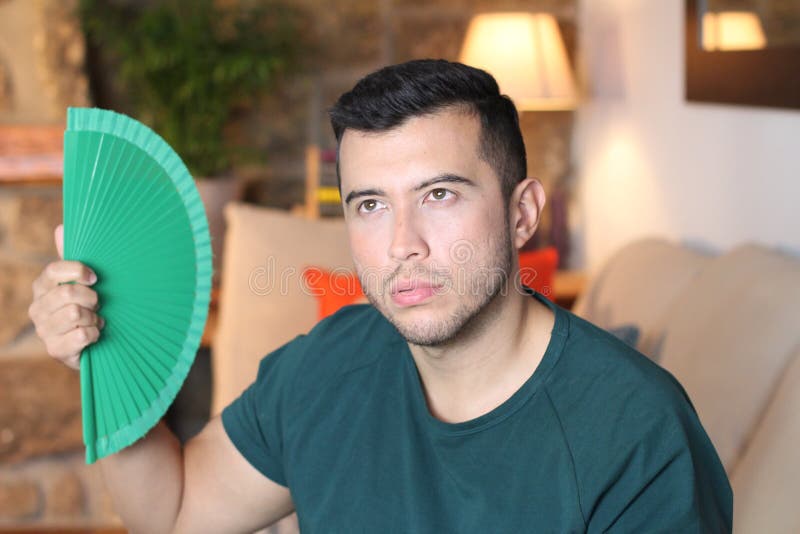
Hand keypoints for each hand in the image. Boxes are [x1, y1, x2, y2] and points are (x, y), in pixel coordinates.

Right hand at [28, 224, 103, 369]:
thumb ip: (72, 258)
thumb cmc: (88, 306)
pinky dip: (94, 334)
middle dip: (91, 298)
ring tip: (96, 320)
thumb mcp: (83, 282)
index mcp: (42, 287)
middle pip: (67, 293)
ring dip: (94, 317)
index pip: (54, 270)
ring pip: (75, 313)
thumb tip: (61, 227)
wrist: (95, 344)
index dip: (77, 271)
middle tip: (97, 304)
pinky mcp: (55, 350)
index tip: (95, 278)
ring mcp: (44, 330)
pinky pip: (80, 336)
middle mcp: (38, 308)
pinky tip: (94, 335)